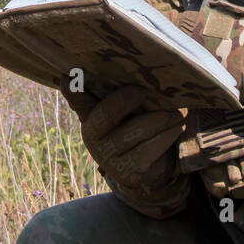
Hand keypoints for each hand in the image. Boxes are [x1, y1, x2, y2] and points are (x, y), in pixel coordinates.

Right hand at [62, 85, 187, 200]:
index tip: (67, 78)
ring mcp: (105, 156)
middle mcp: (91, 136)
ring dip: (160, 120)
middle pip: (105, 113)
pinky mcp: (123, 173)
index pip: (78, 100)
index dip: (72, 91)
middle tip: (145, 91)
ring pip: (134, 132)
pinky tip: (175, 129)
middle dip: (126, 100)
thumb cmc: (141, 122)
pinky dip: (165, 137)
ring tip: (176, 114)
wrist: (152, 164)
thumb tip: (131, 70)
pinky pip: (147, 151)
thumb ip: (122, 90)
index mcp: (90, 113)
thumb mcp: (132, 106)